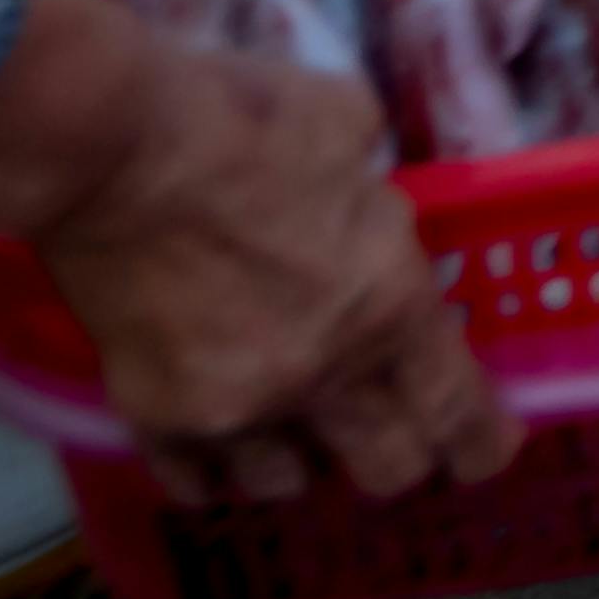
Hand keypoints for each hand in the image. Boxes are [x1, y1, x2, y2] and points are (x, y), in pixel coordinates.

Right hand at [0, 0, 508, 505]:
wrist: (110, 147)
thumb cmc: (241, 117)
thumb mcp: (348, 126)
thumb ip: (369, 188)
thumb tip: (362, 196)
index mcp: (387, 301)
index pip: (455, 407)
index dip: (482, 442)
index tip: (488, 453)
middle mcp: (322, 373)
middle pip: (385, 468)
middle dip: (400, 457)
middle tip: (392, 434)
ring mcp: (234, 405)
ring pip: (286, 482)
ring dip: (301, 460)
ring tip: (295, 430)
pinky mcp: (154, 413)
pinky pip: (196, 480)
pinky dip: (213, 472)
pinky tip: (217, 454)